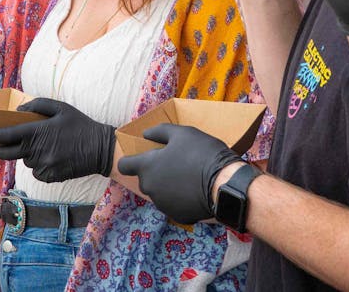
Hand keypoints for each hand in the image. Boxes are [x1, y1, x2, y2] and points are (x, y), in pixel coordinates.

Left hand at [0, 98, 115, 182]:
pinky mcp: (48, 177)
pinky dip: (40, 163)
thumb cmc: (80, 125)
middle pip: (6, 153)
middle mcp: (36, 151)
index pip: (5, 135)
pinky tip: (55, 156)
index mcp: (37, 132)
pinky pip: (36, 170)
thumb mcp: (62, 108)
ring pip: (25, 160)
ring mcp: (42, 166)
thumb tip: (18, 112)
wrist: (100, 149)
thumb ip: (38, 105)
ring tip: (48, 145)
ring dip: (27, 153)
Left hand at [117, 124, 240, 224]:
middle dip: (155, 171)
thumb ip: (159, 132)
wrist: (224, 183)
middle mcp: (150, 188)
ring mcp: (163, 204)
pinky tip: (194, 190)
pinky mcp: (177, 215)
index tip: (141, 157)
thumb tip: (145, 134)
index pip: (124, 165)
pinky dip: (180, 198)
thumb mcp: (182, 133)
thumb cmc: (201, 153)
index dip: (130, 160)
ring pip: (159, 192)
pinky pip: (174, 204)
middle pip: (145, 179)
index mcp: (148, 167)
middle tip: (175, 163)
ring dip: (167, 185)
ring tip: (188, 176)